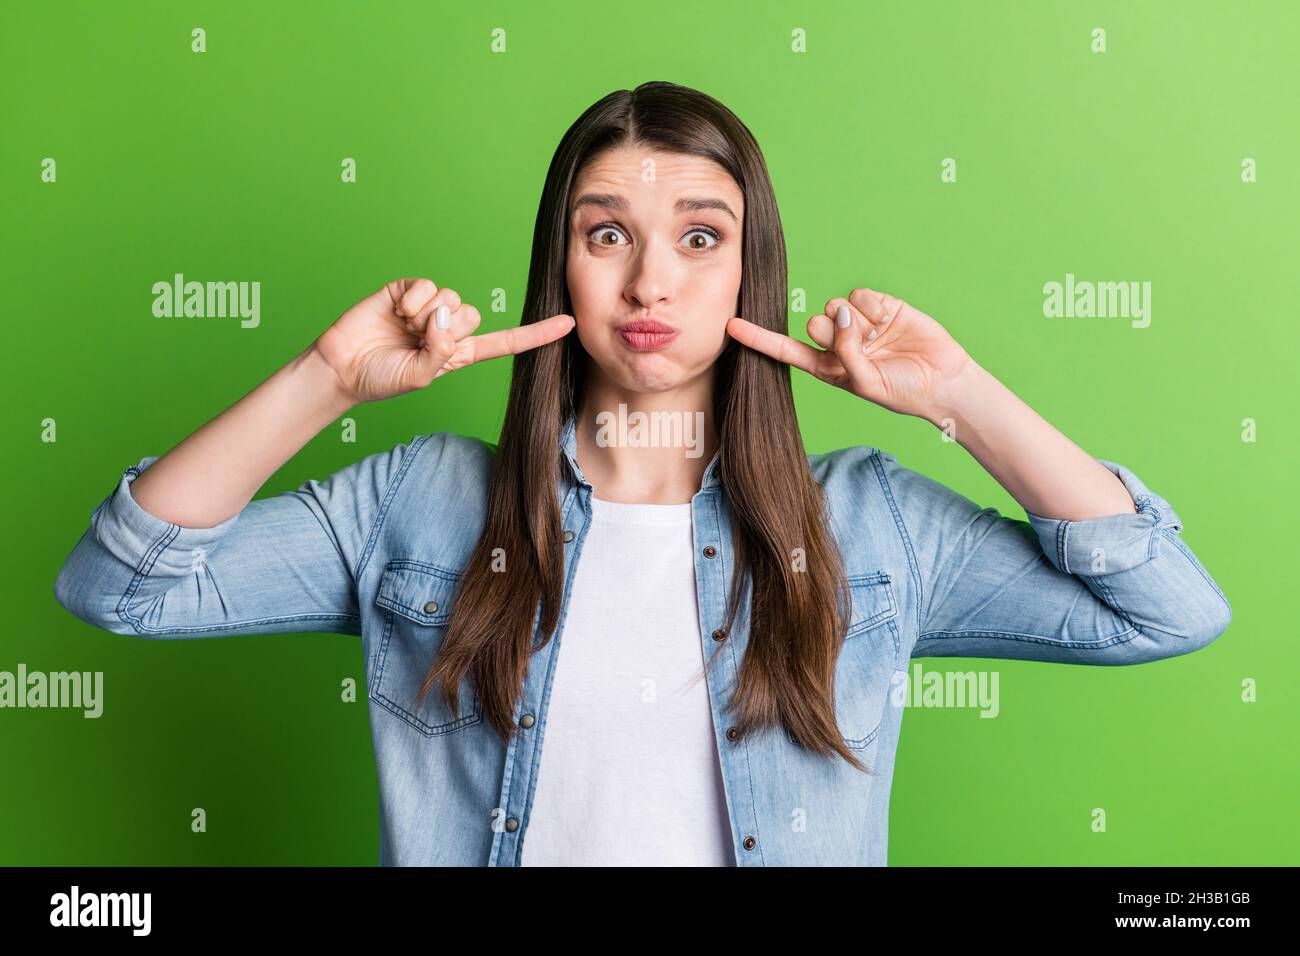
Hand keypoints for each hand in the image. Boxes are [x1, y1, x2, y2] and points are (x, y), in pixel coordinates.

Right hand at [313, 278, 574, 403]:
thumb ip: (440, 351)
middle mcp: (448, 327)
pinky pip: (426, 285)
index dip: (536, 334)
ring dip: (426, 316)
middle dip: (446, 328)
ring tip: (403, 329)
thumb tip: (445, 315)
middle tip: (417, 341)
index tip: (568, 323)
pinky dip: (412, 301)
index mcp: (459, 352)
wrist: (343, 366)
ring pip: (451, 297)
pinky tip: (396, 313)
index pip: (505, 341)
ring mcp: (428, 307)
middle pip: (472, 313)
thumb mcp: (420, 376)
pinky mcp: (408, 290)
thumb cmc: (382, 378)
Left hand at [725, 287, 972, 422]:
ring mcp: (858, 322)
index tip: (731, 325)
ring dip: (856, 321)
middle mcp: (838, 342)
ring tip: (879, 337)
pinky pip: (859, 294)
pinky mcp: (879, 305)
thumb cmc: (901, 391)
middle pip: (814, 322)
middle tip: (858, 343)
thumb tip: (840, 312)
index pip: (786, 350)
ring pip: (835, 305)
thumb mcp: (865, 383)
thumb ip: (846, 352)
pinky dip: (872, 307)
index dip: (759, 338)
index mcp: (827, 366)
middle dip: (832, 330)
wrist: (942, 381)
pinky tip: (889, 320)